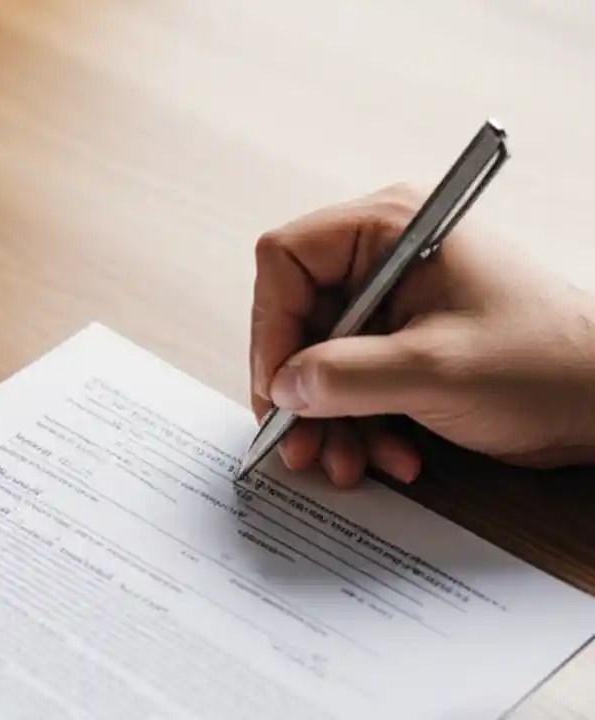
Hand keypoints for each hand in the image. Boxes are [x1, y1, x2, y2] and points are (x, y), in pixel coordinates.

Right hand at [250, 184, 594, 487]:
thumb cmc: (546, 365)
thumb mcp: (435, 372)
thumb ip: (346, 377)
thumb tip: (283, 386)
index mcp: (391, 229)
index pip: (287, 260)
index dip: (271, 327)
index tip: (277, 388)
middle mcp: (385, 254)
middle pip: (298, 315)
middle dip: (301, 389)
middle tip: (300, 444)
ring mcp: (394, 298)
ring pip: (320, 356)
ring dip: (328, 418)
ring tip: (347, 464)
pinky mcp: (404, 338)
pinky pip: (352, 377)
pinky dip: (359, 422)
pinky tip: (388, 455)